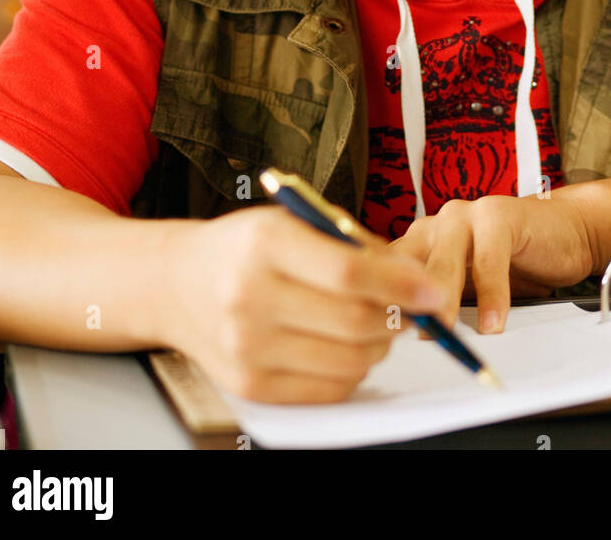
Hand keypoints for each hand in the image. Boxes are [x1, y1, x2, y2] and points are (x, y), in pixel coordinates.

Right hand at [163, 205, 446, 403]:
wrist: (179, 283)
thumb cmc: (246, 247)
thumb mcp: (294, 221)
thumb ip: (354, 244)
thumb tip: (416, 279)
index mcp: (264, 244)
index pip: (348, 272)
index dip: (400, 284)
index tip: (432, 290)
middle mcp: (249, 297)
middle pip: (352, 322)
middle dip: (396, 317)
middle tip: (407, 307)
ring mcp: (246, 347)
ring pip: (347, 361)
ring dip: (378, 346)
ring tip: (373, 323)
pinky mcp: (250, 385)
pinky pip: (327, 390)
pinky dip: (351, 370)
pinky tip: (345, 346)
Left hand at [390, 193, 595, 333]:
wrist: (564, 230)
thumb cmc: (511, 261)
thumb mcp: (466, 284)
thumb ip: (436, 300)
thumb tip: (404, 339)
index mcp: (419, 240)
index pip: (385, 272)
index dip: (379, 302)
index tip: (375, 337)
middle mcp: (435, 225)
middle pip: (407, 269)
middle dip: (402, 304)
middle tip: (396, 338)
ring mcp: (466, 216)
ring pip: (444, 263)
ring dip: (441, 301)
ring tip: (441, 332)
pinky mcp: (498, 214)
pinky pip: (490, 260)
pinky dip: (492, 295)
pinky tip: (493, 322)